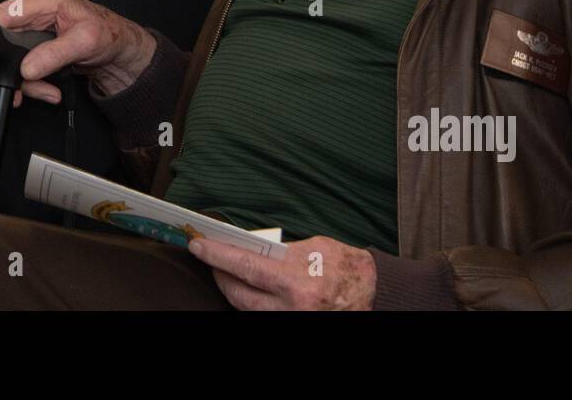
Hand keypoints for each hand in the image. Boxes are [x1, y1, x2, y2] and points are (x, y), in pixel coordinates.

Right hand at [0, 0, 157, 106]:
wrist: (116, 47)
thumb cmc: (106, 35)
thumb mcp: (85, 43)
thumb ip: (55, 54)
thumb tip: (27, 67)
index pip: (6, 10)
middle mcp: (35, 5)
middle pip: (4, 34)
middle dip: (11, 65)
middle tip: (22, 88)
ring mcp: (32, 22)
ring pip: (10, 52)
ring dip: (24, 78)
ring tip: (46, 91)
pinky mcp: (32, 38)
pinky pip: (18, 59)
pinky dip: (28, 78)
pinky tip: (45, 88)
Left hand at [189, 236, 376, 309]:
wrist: (374, 291)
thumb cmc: (344, 265)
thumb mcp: (313, 246)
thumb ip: (280, 249)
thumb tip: (251, 246)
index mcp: (296, 280)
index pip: (244, 266)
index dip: (216, 255)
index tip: (198, 245)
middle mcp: (291, 305)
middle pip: (238, 293)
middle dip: (219, 274)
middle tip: (210, 257)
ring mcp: (291, 319)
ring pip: (247, 309)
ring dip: (233, 289)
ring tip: (225, 272)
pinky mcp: (292, 325)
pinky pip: (262, 315)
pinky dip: (252, 302)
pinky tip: (247, 288)